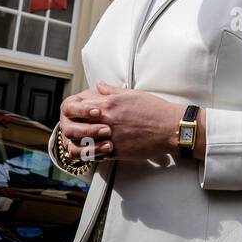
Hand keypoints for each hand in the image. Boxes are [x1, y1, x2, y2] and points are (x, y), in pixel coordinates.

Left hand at [58, 81, 189, 162]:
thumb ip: (111, 91)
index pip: (78, 107)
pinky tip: (93, 152)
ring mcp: (110, 138)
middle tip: (72, 128)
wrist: (170, 128)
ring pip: (82, 145)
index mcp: (108, 105)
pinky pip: (95, 156)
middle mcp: (105, 122)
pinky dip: (91, 154)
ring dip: (78, 144)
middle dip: (70, 128)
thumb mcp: (132, 94)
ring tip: (79, 142)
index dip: (73, 110)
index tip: (74, 112)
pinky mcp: (116, 152)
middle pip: (75, 127)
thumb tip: (99, 86)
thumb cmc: (155, 109)